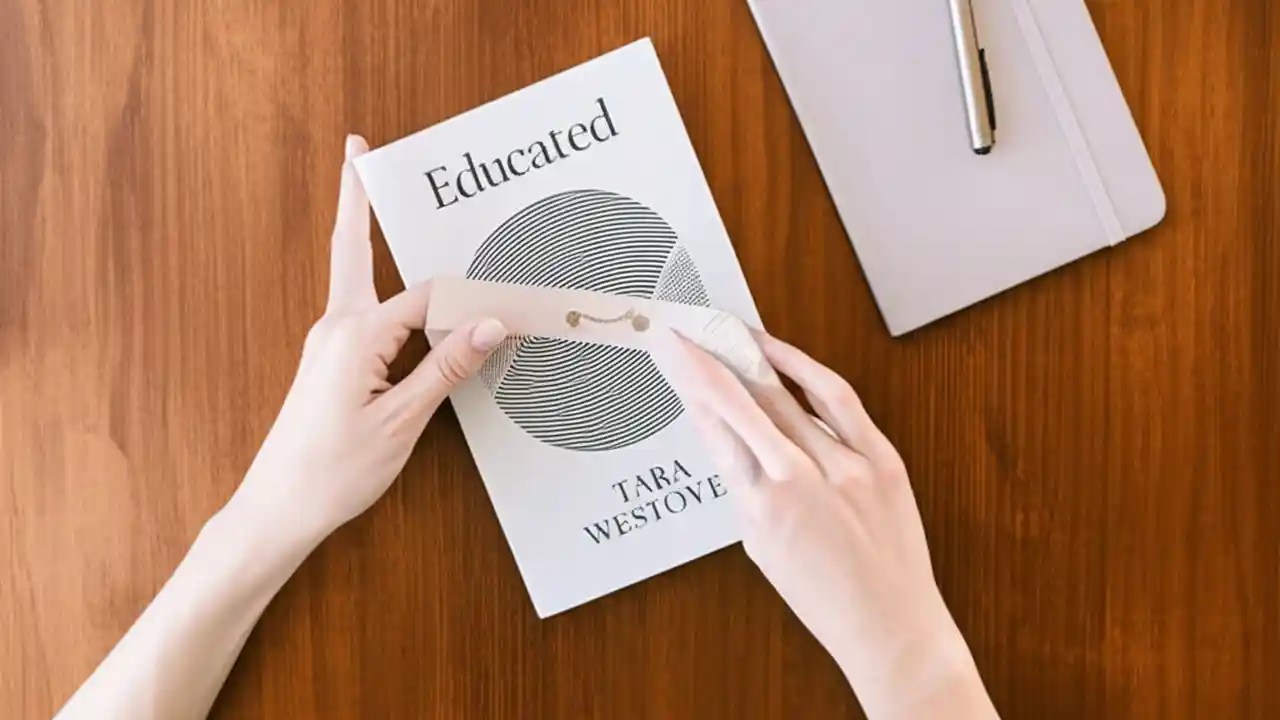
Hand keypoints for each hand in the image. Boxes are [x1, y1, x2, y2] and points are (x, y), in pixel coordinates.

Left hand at [233, 135, 507, 539]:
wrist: (275, 511)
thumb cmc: (333, 471)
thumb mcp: (401, 422)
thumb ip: (445, 369)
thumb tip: (488, 324)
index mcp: (353, 336)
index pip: (427, 298)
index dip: (471, 302)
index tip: (511, 309)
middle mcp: (335, 327)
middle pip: (353, 246)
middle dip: (357, 197)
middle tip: (358, 148)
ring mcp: (328, 343)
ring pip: (358, 276)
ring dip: (366, 235)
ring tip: (371, 193)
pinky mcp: (330, 362)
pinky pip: (363, 310)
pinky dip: (382, 288)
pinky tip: (397, 291)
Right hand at [653, 331, 996, 718]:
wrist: (891, 625)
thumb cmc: (822, 598)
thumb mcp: (759, 545)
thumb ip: (742, 485)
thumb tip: (722, 433)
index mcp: (763, 508)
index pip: (715, 427)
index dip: (689, 384)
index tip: (670, 353)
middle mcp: (802, 480)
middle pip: (744, 403)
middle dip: (708, 361)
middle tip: (683, 332)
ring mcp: (846, 466)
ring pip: (787, 396)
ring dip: (752, 358)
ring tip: (727, 333)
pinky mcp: (882, 458)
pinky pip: (837, 399)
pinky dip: (805, 370)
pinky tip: (780, 353)